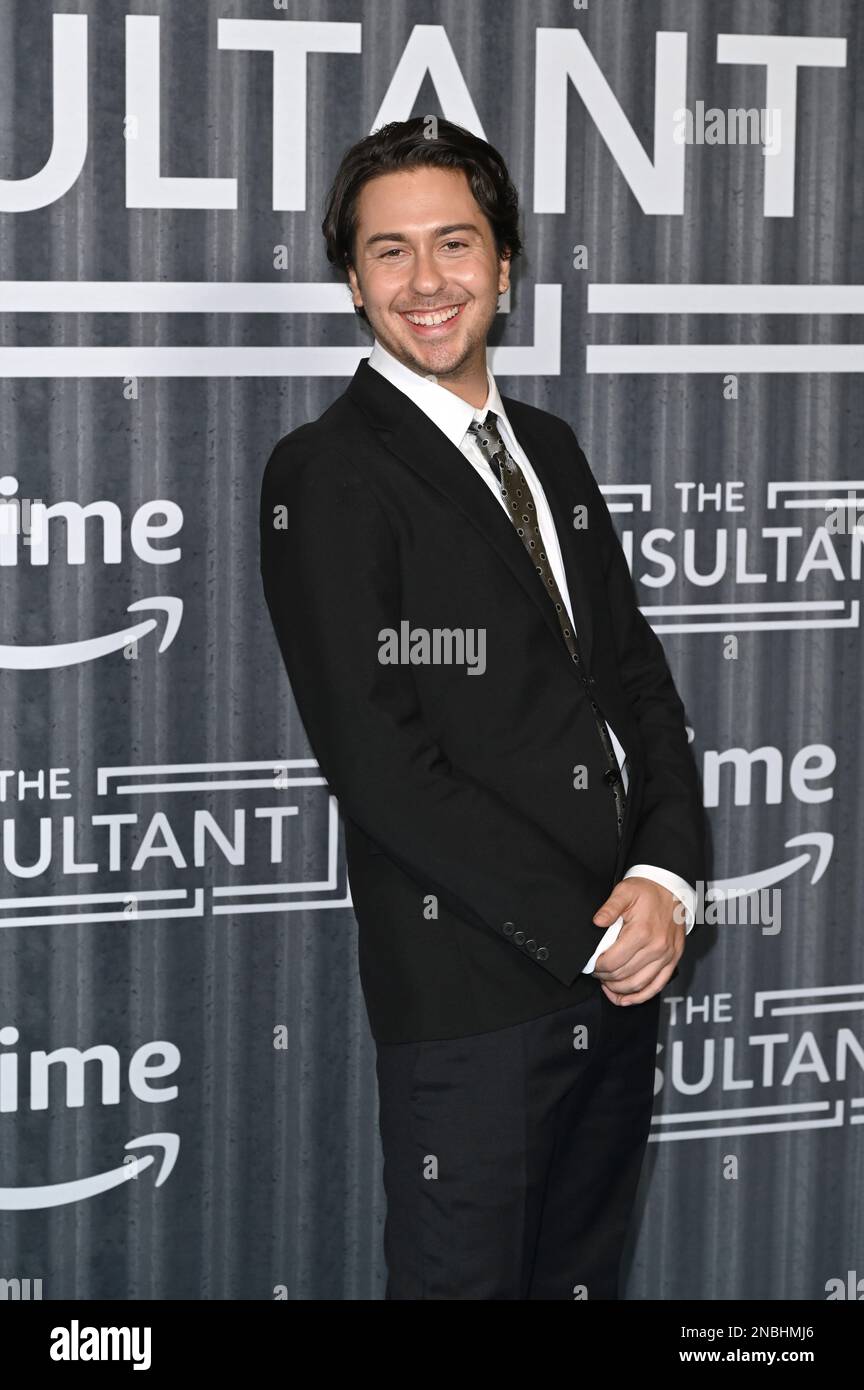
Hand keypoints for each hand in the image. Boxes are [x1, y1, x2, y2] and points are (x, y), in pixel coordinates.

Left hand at [591, 876, 684, 1005]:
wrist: (672, 890)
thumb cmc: (647, 891)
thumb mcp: (624, 892)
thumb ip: (609, 907)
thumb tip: (597, 922)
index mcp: (642, 932)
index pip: (613, 962)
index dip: (598, 967)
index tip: (592, 965)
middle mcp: (656, 948)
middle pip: (624, 975)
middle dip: (606, 978)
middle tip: (597, 974)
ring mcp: (667, 956)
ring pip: (639, 984)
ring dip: (620, 990)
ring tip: (608, 985)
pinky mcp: (673, 961)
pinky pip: (657, 986)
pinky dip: (640, 996)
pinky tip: (626, 999)